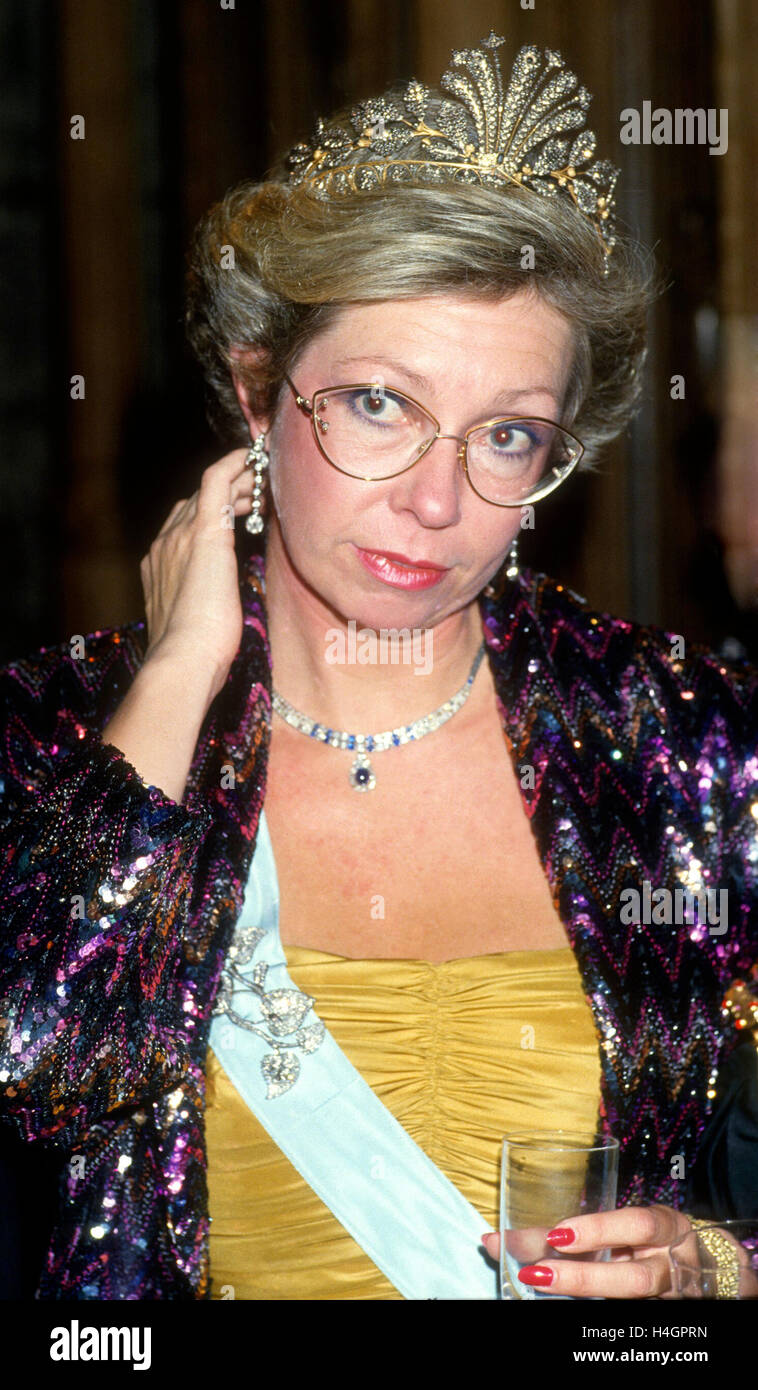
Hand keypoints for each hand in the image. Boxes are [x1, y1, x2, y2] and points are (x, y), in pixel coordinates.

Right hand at [140, 449, 256, 697]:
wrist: (182, 661)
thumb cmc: (195, 656)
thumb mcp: (195, 624)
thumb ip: (203, 606)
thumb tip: (220, 607)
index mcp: (158, 568)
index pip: (182, 527)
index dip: (210, 514)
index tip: (237, 512)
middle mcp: (163, 546)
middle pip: (194, 503)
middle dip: (226, 494)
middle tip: (256, 493)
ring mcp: (179, 537)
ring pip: (207, 490)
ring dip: (235, 480)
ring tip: (260, 479)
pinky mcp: (203, 534)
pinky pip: (216, 481)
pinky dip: (234, 465)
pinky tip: (253, 457)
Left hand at [481, 1205, 697, 1298]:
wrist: (699, 1266)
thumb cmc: (653, 1235)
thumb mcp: (631, 1221)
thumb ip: (583, 1226)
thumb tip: (501, 1237)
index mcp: (669, 1227)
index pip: (640, 1225)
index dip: (599, 1229)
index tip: (558, 1234)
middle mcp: (672, 1266)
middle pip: (635, 1280)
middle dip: (583, 1277)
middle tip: (538, 1271)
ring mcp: (667, 1296)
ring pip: (628, 1301)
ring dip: (579, 1292)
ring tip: (538, 1282)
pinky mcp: (655, 1315)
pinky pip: (621, 1314)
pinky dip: (587, 1306)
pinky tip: (555, 1299)